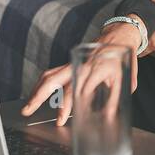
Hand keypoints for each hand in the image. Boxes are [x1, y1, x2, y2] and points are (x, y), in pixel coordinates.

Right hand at [20, 17, 142, 125]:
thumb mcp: (126, 79)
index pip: (77, 88)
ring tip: (27, 107)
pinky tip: (36, 95)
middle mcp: (80, 65)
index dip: (68, 104)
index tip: (62, 118)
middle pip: (56, 80)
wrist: (119, 37)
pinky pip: (52, 73)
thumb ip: (115, 99)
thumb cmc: (122, 58)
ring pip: (50, 76)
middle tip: (31, 110)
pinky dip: (42, 85)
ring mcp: (73, 64)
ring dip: (36, 91)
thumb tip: (108, 118)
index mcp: (95, 68)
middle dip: (41, 97)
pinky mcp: (69, 64)